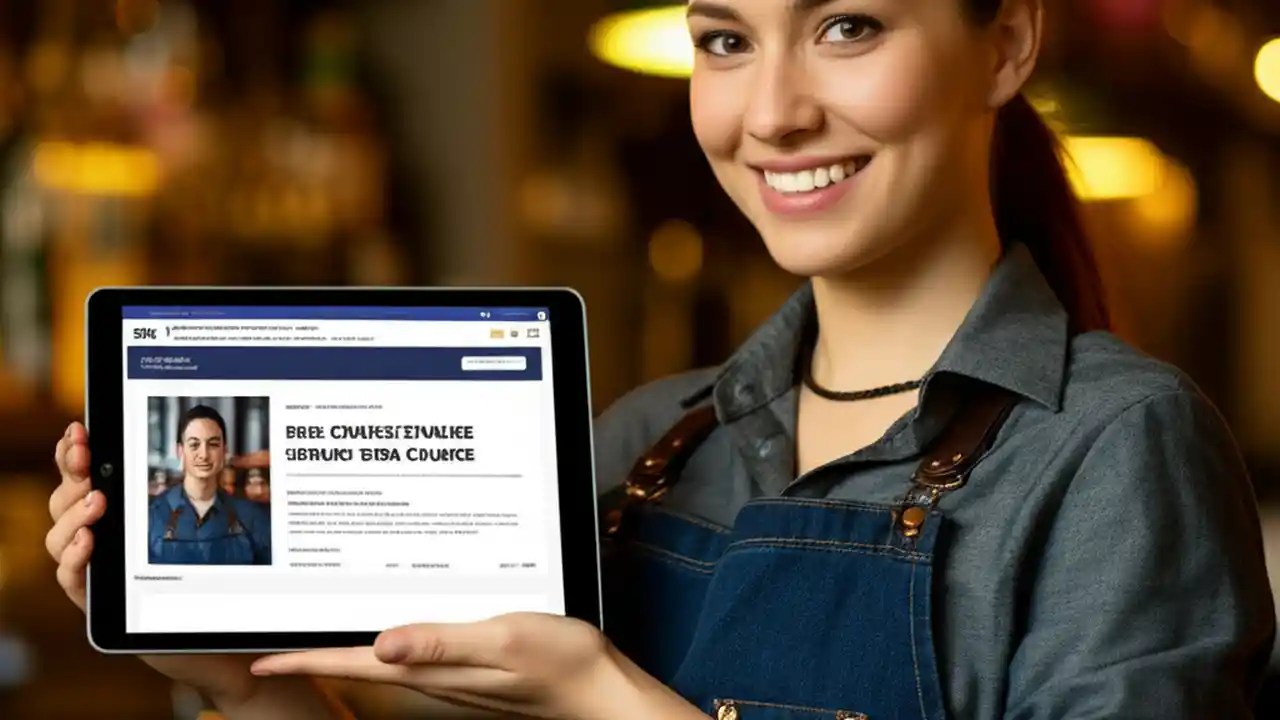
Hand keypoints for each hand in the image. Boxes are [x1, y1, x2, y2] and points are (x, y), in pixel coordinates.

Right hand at [47, 423, 346, 717]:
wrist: (226, 638)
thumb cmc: (219, 578)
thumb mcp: (217, 528)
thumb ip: (212, 492)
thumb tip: (230, 449)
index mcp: (126, 513)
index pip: (89, 475)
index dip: (78, 452)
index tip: (82, 428)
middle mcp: (105, 538)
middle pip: (66, 500)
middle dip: (71, 474)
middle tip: (85, 456)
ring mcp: (101, 572)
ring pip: (60, 538)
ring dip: (73, 516)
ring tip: (99, 501)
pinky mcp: (103, 605)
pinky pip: (72, 582)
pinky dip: (75, 560)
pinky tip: (92, 542)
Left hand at [250, 612, 696, 719]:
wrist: (596, 689)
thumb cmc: (558, 663)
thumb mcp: (502, 642)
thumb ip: (442, 641)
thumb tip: (381, 644)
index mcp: (436, 669)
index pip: (356, 663)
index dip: (306, 661)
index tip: (262, 659)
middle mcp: (436, 676)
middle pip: (359, 665)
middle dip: (313, 657)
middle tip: (271, 649)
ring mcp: (453, 677)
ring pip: (384, 662)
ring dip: (343, 651)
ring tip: (312, 639)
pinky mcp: (470, 671)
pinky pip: (416, 657)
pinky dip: (388, 644)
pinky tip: (387, 633)